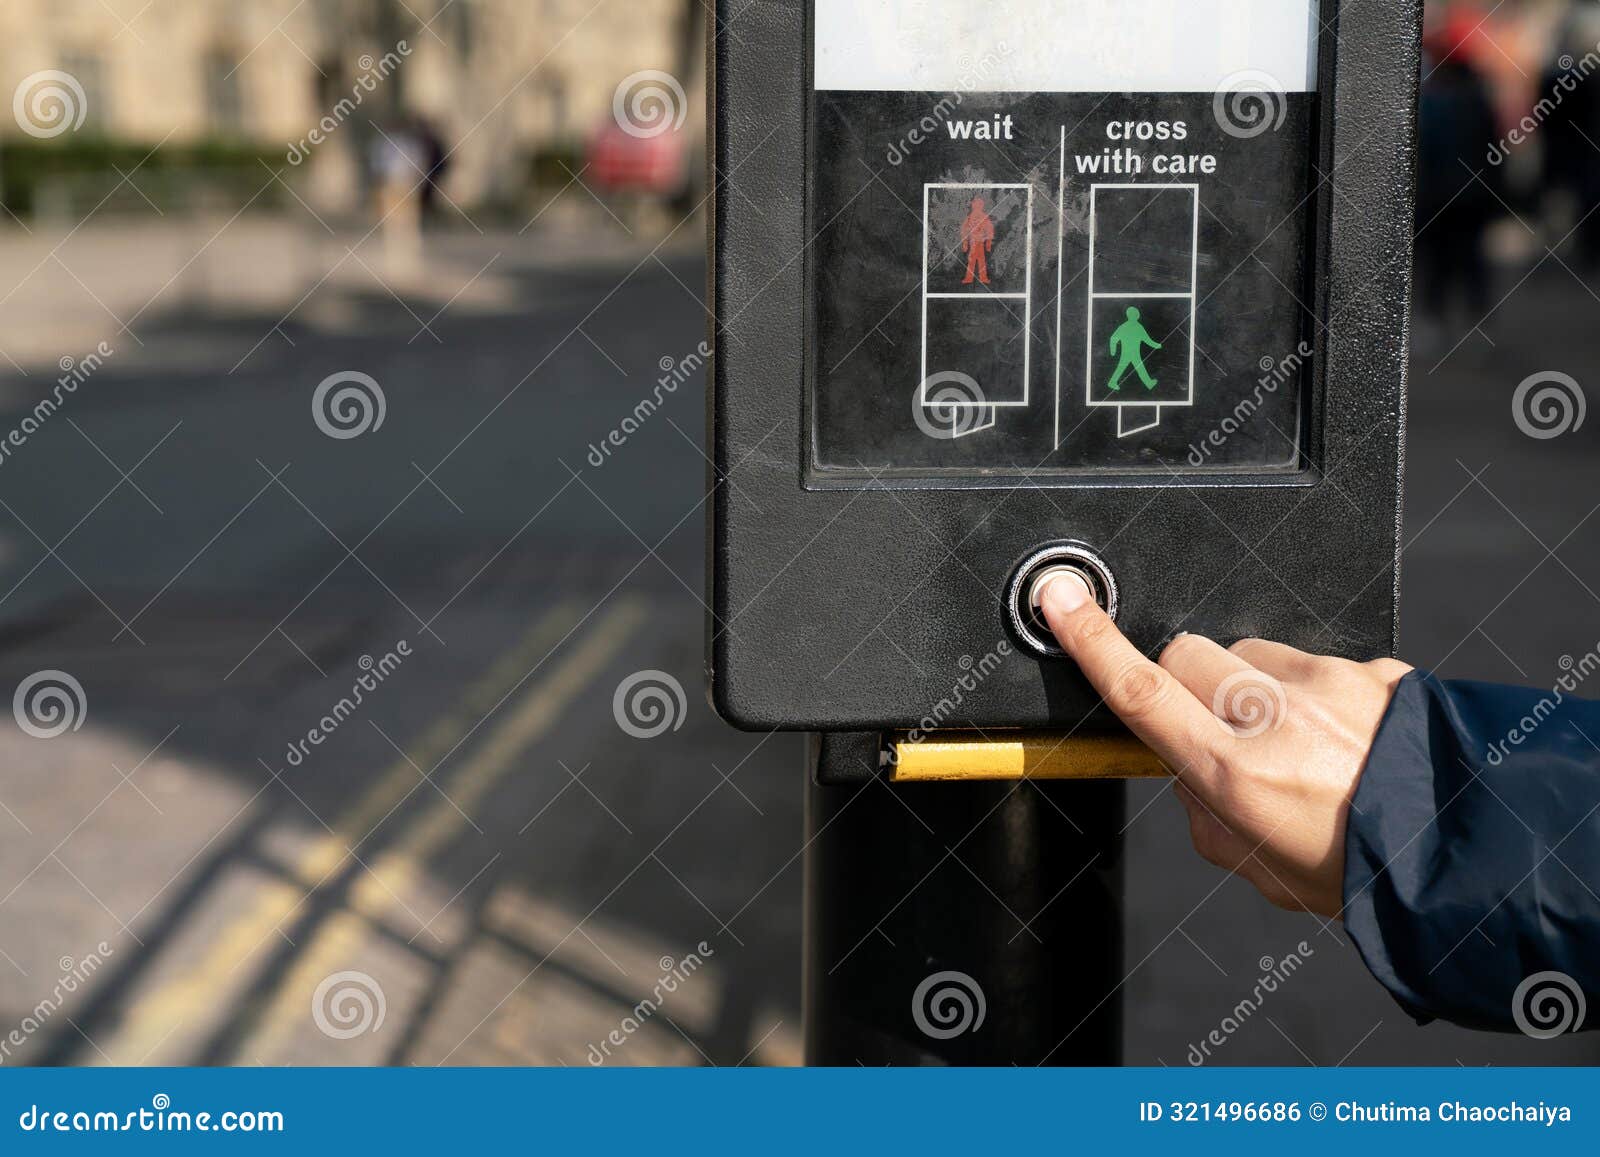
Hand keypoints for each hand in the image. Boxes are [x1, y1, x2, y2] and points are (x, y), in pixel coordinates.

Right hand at [1039, 575, 1411, 917]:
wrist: (1466, 856)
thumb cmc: (1361, 874)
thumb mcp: (1256, 868)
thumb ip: (1203, 813)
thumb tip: (1187, 769)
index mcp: (1237, 775)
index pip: (1141, 691)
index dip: (1090, 642)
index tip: (1061, 602)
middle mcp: (1278, 718)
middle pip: (1189, 653)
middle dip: (1188, 682)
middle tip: (1220, 730)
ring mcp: (1330, 685)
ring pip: (1252, 653)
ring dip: (1257, 688)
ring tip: (1303, 745)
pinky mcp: (1374, 669)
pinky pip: (1318, 664)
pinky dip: (1318, 696)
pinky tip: (1349, 742)